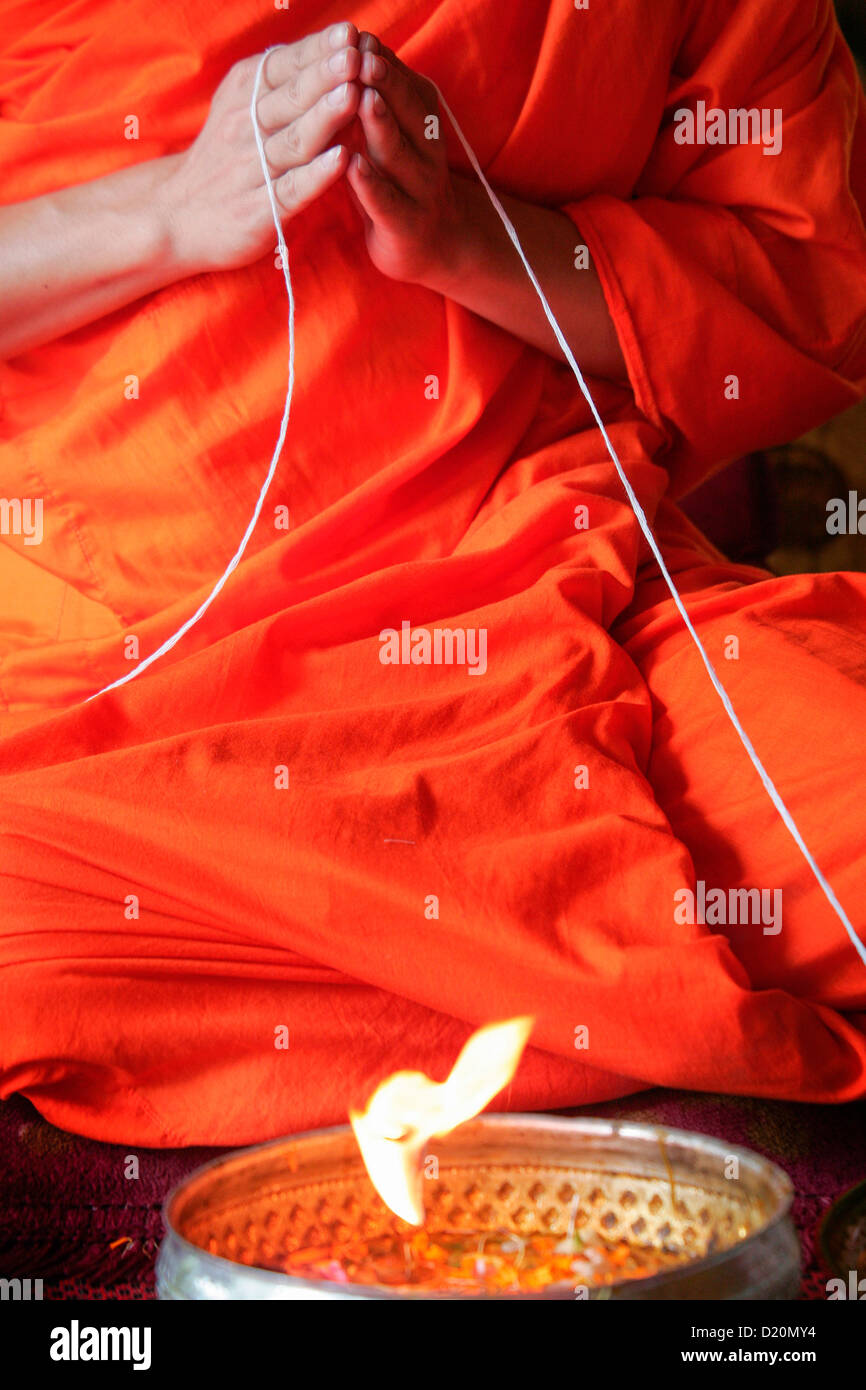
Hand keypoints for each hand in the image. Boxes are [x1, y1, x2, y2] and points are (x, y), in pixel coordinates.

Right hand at [159, 21, 362, 273]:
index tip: (350, 32)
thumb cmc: (226, 156)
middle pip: (292, 98)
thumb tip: (330, 48)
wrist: (177, 215)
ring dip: (325, 118)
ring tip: (353, 95)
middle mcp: (246, 127)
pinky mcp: (259, 212)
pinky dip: (317, 175)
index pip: (285, 66)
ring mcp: (253, 170)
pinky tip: (341, 160)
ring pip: (294, 140)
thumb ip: (280, 82)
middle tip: (354, 54)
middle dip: (325, 75)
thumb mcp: (241, 106)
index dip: (318, 50)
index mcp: (245, 94)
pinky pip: (291, 190)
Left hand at [344, 32, 465, 286]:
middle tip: (361, 55)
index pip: (405, 86)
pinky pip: (387, 201)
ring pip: (398, 153)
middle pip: (406, 112)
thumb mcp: (391, 137)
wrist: (436, 247)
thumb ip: (374, 100)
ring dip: (380, 124)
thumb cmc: (398, 183)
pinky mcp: (405, 226)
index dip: (383, 62)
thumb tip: (349, 47)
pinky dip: (371, 183)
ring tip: (362, 97)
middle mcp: (426, 152)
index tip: (359, 35)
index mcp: (422, 124)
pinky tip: (353, 165)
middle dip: (385, 82)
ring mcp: (419, 190)